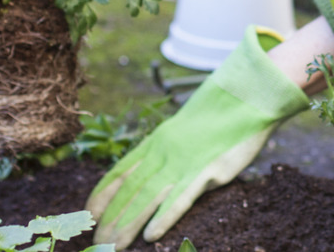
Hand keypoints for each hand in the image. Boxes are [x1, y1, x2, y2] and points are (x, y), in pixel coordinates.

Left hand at [87, 26, 308, 245]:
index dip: (102, 195)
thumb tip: (144, 177)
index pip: (120, 171)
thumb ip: (162, 153)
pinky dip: (164, 217)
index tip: (88, 215)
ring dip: (127, 224)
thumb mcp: (180, 133)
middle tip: (96, 242)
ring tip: (113, 246)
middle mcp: (164, 152)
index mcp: (155, 142)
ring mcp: (185, 161)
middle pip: (129, 190)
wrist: (245, 97)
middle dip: (110, 218)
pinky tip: (151, 235)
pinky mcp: (208, 170)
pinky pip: (182, 198)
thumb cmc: (215, 119)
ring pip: (148, 197)